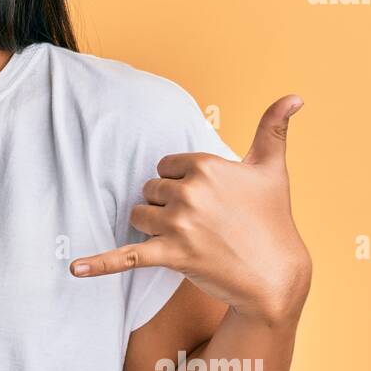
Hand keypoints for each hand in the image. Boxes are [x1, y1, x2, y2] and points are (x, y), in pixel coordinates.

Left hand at [70, 95, 310, 325]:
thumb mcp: (273, 169)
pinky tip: (75, 269)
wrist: (276, 275)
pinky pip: (126, 256)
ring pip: (139, 216)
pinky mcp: (170, 255)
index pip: (166, 165)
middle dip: (167, 205)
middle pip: (150, 190)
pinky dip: (99, 264)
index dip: (181, 182)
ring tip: (189, 239)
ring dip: (154, 227)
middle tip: (202, 223)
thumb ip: (274, 128)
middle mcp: (189, 191)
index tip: (207, 198)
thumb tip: (295, 95)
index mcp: (206, 165)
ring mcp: (178, 224)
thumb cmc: (273, 219)